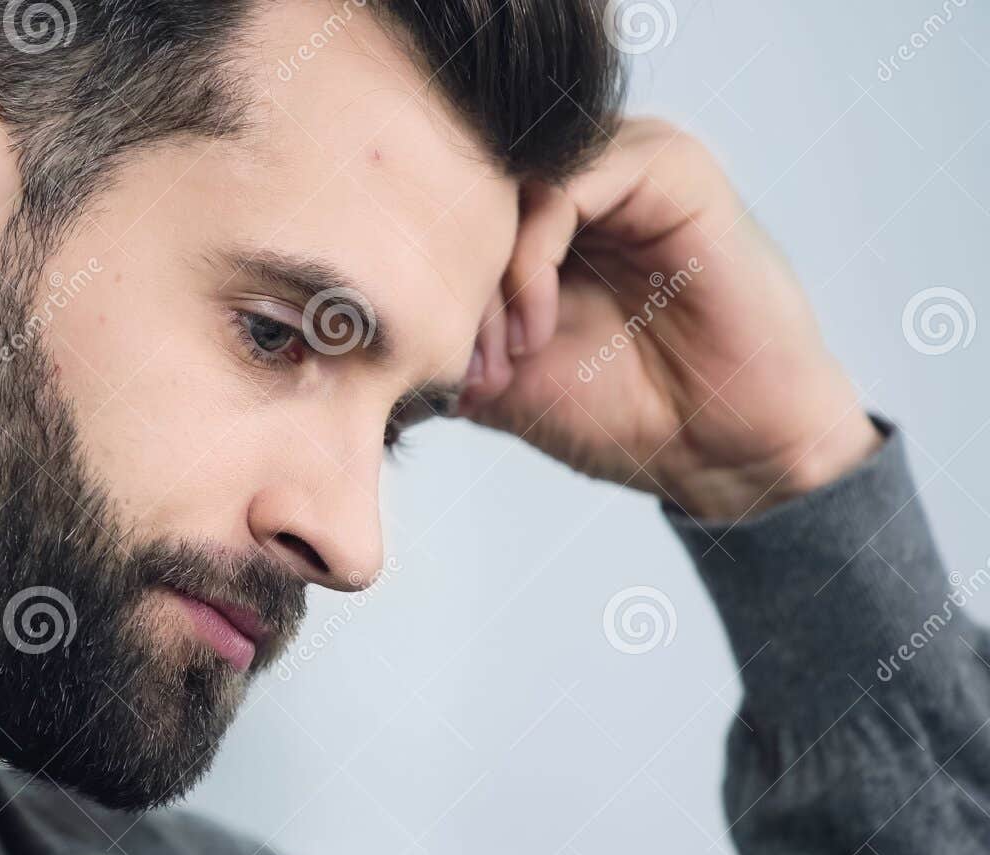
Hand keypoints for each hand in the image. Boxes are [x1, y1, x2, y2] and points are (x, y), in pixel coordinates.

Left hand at [459, 118, 880, 521]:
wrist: (722, 450)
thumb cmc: (623, 410)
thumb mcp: (501, 377)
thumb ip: (443, 337)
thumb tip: (369, 328)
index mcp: (542, 219)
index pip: (447, 212)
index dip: (423, 286)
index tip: (434, 368)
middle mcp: (582, 180)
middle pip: (471, 193)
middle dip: (450, 284)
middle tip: (463, 364)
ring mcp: (625, 167)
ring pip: (509, 185)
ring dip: (487, 275)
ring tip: (505, 354)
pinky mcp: (670, 169)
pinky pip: (566, 181)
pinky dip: (531, 256)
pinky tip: (536, 327)